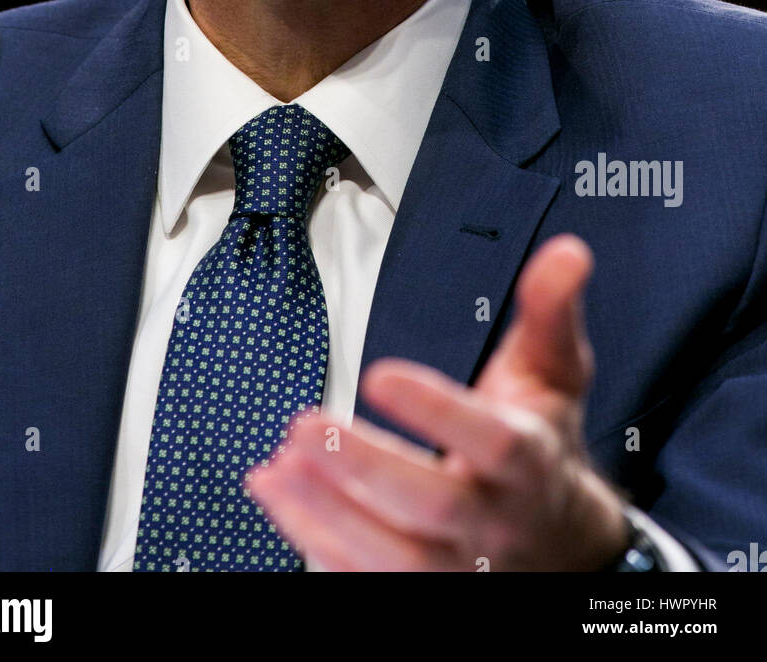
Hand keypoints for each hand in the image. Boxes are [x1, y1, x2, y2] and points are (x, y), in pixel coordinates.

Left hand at [245, 234, 629, 570]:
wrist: (560, 542)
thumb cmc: (541, 445)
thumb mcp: (555, 373)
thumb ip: (551, 311)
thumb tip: (565, 253)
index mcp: (529, 461)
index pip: (494, 442)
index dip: (437, 410)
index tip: (381, 374)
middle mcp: (494, 521)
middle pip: (434, 508)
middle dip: (366, 468)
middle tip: (306, 426)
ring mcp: (457, 567)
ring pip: (394, 559)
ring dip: (329, 511)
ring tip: (280, 463)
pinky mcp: (422, 589)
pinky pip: (363, 580)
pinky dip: (314, 540)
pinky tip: (276, 494)